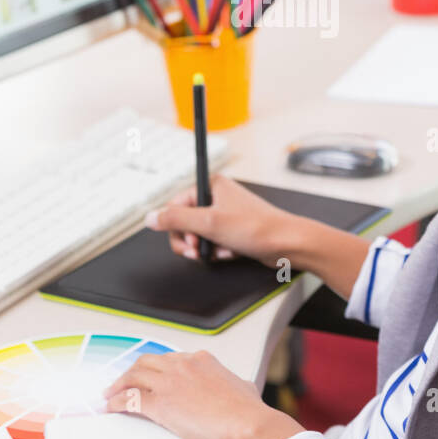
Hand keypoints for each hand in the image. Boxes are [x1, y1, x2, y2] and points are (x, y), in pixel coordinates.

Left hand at [102, 350, 303, 438]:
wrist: (246, 423)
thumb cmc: (247, 411)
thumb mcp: (243, 386)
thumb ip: (233, 383)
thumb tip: (237, 387)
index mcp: (202, 359)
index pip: (170, 358)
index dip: (156, 366)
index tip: (150, 373)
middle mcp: (183, 365)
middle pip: (147, 361)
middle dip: (133, 370)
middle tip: (125, 380)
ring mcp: (170, 382)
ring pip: (134, 375)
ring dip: (119, 384)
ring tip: (111, 392)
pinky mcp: (161, 403)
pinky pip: (131, 399)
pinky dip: (117, 402)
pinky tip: (112, 406)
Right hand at [145, 175, 298, 265]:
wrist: (287, 245)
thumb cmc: (257, 228)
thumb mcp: (210, 223)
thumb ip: (176, 219)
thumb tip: (150, 217)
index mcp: (211, 185)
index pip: (176, 205)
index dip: (177, 227)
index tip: (187, 241)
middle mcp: (217, 196)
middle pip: (185, 222)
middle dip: (191, 241)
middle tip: (199, 251)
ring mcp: (225, 214)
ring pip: (199, 235)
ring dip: (207, 248)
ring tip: (222, 250)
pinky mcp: (233, 230)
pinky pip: (213, 243)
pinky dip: (219, 251)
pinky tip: (231, 252)